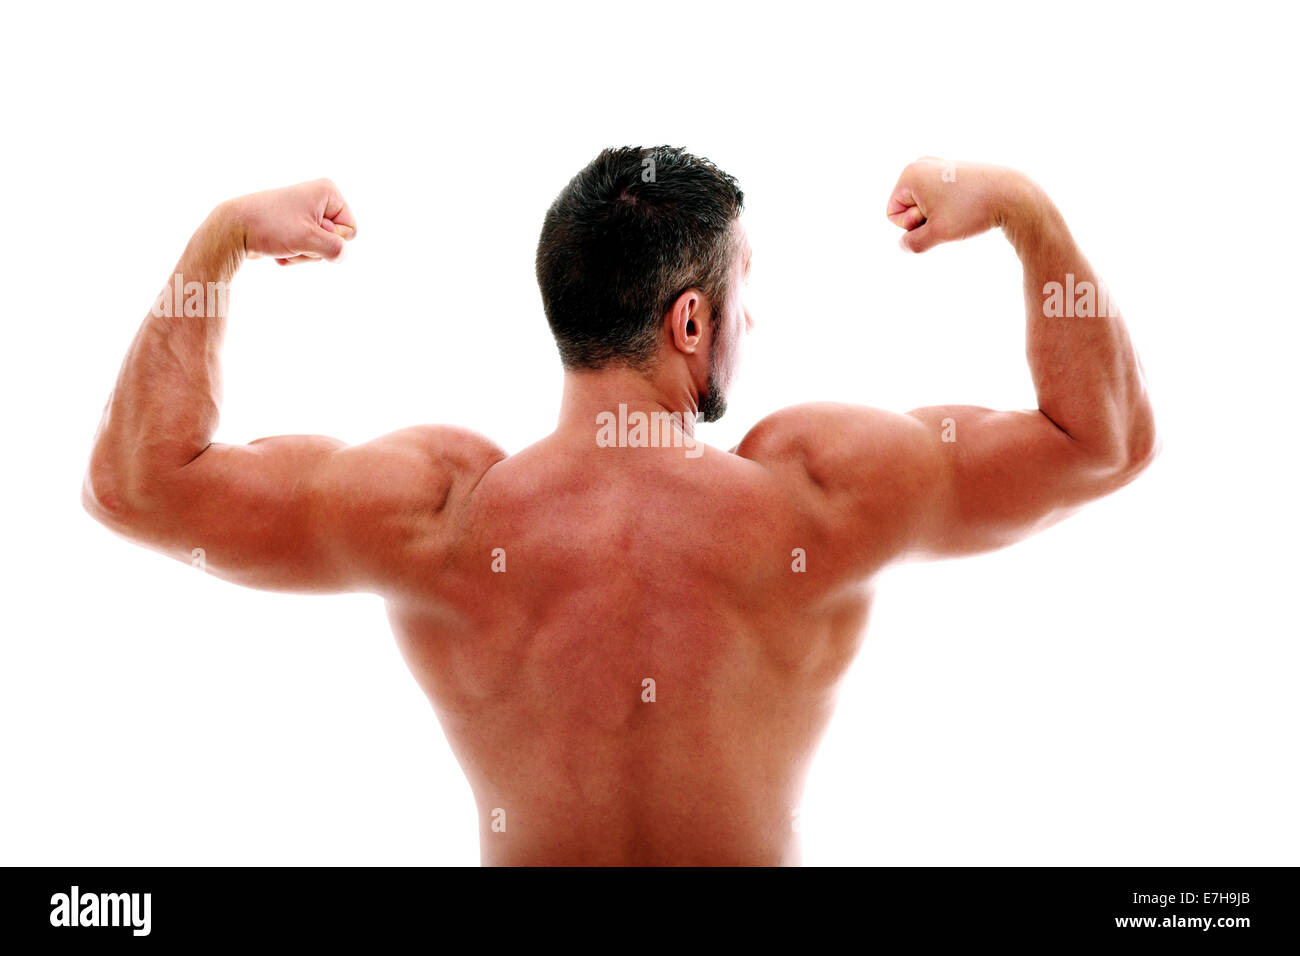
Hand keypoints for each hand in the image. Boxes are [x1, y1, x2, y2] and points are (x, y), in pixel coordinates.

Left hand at [224, 179, 356, 264]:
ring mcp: (305, 214)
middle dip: (315, 248)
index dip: (332, 239)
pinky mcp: (293, 227)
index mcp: (327, 192)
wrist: (231, 228)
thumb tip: (342, 255)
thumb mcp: (309, 240)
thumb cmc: (270, 228)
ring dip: (302, 254)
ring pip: (320, 249)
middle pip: (335, 241)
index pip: (351, 231)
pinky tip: (277, 247)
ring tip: (283, 243)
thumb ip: (336, 250)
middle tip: (294, 239)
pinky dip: (293, 255)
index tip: (309, 230)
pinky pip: (305, 250)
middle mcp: (318, 199)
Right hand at [886, 158, 1023, 253]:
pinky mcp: (952, 172)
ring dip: (939, 217)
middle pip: (908, 209)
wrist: (1012, 195)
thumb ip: (913, 244)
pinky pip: (939, 201)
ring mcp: (938, 166)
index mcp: (910, 173)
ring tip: (961, 209)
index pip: (893, 215)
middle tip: (951, 213)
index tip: (936, 217)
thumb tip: (904, 245)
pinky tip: (968, 205)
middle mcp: (921, 165)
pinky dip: (950, 209)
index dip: (912, 225)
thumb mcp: (936, 234)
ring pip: (925, 206)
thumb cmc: (972, 211)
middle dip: (925, 219)